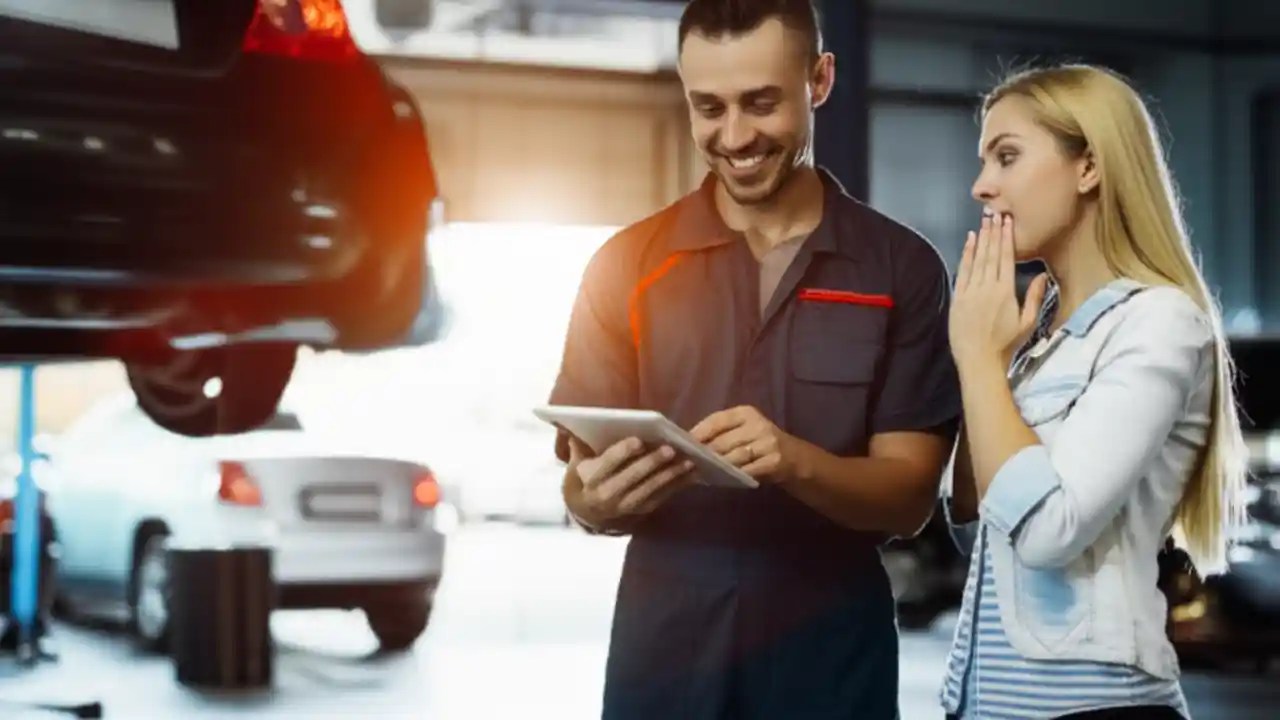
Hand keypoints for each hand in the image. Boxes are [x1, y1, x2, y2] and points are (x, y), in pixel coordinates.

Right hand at [570, 435, 694, 522]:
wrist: (587, 514)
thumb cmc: (582, 479)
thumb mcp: (575, 463)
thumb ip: (579, 444)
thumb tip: (571, 422)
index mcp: (591, 479)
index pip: (607, 463)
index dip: (623, 452)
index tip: (638, 440)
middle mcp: (609, 495)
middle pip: (633, 477)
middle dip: (652, 463)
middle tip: (670, 449)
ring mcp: (627, 506)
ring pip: (651, 489)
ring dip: (670, 475)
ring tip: (687, 462)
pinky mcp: (643, 510)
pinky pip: (662, 497)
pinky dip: (678, 485)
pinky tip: (691, 473)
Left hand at [690, 405, 800, 482]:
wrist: (795, 459)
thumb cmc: (760, 444)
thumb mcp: (743, 431)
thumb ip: (720, 434)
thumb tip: (688, 444)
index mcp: (746, 413)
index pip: (716, 420)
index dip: (698, 433)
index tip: (680, 444)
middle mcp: (758, 424)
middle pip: (722, 441)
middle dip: (702, 454)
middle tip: (685, 465)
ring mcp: (767, 443)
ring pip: (732, 457)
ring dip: (714, 468)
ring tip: (698, 474)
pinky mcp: (773, 462)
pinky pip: (746, 471)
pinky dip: (731, 476)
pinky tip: (719, 480)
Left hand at [949, 214, 1048, 369]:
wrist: (979, 359)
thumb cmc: (1006, 344)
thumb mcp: (1028, 322)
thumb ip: (1035, 297)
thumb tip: (1043, 275)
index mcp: (1006, 291)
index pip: (1006, 258)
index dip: (1006, 238)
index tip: (1007, 222)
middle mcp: (988, 287)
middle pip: (991, 254)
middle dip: (993, 232)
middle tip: (994, 213)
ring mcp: (971, 291)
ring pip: (976, 259)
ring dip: (980, 239)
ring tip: (983, 222)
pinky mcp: (958, 297)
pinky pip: (963, 271)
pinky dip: (966, 255)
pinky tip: (969, 242)